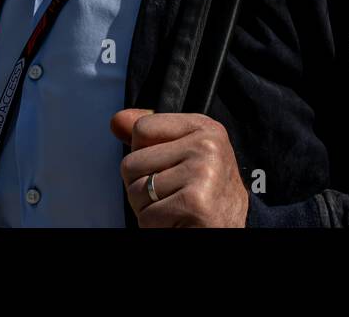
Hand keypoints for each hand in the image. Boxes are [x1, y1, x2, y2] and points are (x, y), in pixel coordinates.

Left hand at [110, 108, 248, 227]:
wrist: (232, 228)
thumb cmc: (205, 193)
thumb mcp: (183, 152)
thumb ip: (151, 135)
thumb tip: (116, 121)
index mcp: (204, 127)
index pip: (142, 128)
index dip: (143, 153)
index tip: (167, 167)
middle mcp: (206, 145)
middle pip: (131, 162)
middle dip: (141, 186)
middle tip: (171, 195)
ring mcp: (202, 173)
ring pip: (135, 191)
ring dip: (147, 209)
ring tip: (174, 208)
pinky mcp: (194, 203)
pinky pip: (147, 216)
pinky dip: (155, 226)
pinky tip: (178, 222)